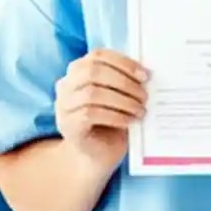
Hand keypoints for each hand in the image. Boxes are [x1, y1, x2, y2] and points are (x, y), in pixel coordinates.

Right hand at [54, 49, 148, 167]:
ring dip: (122, 100)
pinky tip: (129, 120)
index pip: (98, 55)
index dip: (123, 62)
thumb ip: (125, 81)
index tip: (144, 75)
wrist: (97, 155)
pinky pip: (90, 114)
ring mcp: (63, 105)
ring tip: (140, 109)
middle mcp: (65, 85)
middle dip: (123, 81)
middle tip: (144, 95)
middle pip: (93, 71)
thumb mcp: (118, 96)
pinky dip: (115, 115)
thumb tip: (146, 73)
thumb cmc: (111, 121)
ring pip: (92, 93)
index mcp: (78, 71)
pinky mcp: (67, 125)